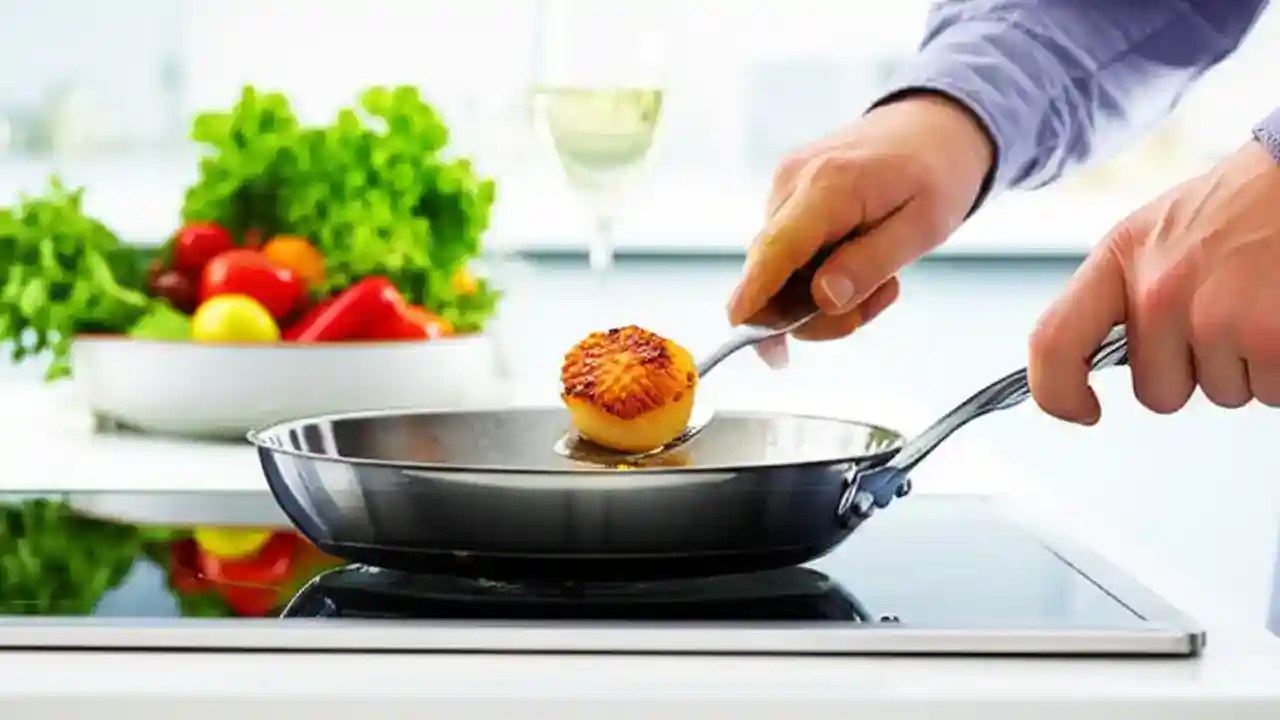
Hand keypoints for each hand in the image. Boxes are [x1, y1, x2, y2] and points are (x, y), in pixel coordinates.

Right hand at [725, 93, 994, 366]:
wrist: (932, 125)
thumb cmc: (935, 172)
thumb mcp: (924, 227)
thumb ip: (871, 264)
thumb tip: (823, 298)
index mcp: (830, 186)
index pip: (776, 249)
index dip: (755, 295)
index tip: (741, 330)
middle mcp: (792, 182)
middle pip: (771, 271)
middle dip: (813, 311)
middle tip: (876, 303)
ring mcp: (783, 187)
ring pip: (778, 270)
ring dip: (821, 294)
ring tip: (880, 278)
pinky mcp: (784, 196)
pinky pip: (785, 255)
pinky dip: (816, 273)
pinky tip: (858, 259)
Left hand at [1029, 140, 1279, 423]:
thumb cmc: (1245, 202)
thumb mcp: (1160, 232)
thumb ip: (1126, 292)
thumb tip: (1103, 356)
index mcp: (1121, 257)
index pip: (1054, 343)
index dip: (1058, 392)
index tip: (1082, 409)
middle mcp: (1159, 290)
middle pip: (1157, 392)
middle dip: (1193, 371)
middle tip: (1226, 315)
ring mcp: (1214, 317)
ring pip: (1222, 393)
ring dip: (1247, 365)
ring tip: (1263, 303)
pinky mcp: (1268, 338)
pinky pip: (1271, 392)